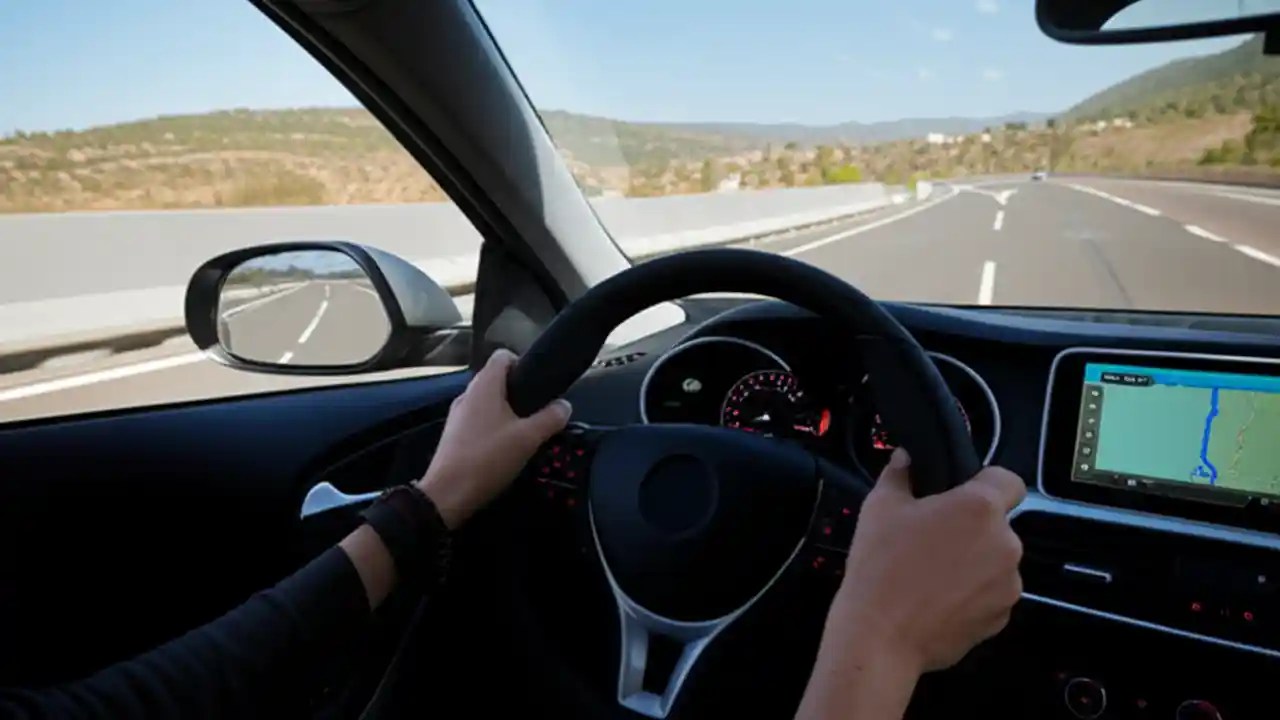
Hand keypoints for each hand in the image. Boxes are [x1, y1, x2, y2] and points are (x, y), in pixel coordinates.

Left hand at [416, 349, 571, 528]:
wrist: (448, 495)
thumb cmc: (488, 458)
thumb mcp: (528, 438)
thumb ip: (550, 418)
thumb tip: (565, 405)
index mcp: (484, 386)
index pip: (503, 356)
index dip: (523, 364)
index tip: (539, 386)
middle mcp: (468, 394)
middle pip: (497, 380)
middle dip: (519, 392)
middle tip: (538, 413)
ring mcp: (457, 415)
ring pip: (488, 402)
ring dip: (507, 412)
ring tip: (525, 433)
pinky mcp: (453, 435)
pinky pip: (478, 420)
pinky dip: (493, 427)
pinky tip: (505, 449)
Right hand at [795, 451, 1024, 719]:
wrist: (879, 637)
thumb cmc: (880, 564)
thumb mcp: (879, 508)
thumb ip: (900, 474)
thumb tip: (908, 457)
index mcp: (980, 508)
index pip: (1009, 480)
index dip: (986, 483)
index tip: (958, 496)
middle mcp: (1006, 544)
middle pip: (998, 525)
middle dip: (971, 529)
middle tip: (931, 540)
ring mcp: (1009, 586)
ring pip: (995, 562)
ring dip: (974, 563)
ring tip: (932, 577)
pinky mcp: (1001, 619)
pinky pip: (991, 596)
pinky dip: (972, 596)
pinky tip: (938, 603)